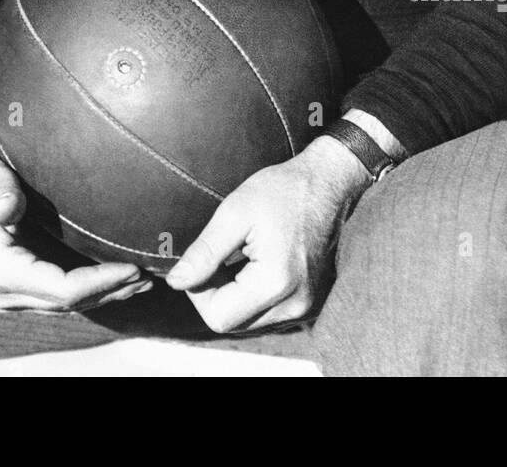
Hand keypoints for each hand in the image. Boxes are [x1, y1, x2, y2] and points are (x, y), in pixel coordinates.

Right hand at [0, 121, 153, 312]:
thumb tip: (7, 206)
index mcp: (0, 273)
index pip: (63, 290)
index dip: (102, 282)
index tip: (134, 267)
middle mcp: (3, 293)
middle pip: (69, 303)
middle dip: (111, 291)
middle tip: (150, 276)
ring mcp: (9, 294)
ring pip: (65, 304)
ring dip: (104, 294)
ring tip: (141, 281)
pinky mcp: (17, 285)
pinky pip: (58, 295)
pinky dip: (89, 289)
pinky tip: (114, 278)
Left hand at [164, 136, 369, 332]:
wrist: (329, 183)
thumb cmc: (283, 190)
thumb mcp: (235, 212)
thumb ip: (204, 252)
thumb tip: (176, 281)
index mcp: (276, 282)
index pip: (218, 316)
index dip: (199, 291)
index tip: (203, 261)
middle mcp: (295, 304)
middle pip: (233, 324)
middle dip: (216, 294)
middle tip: (221, 254)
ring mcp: (306, 307)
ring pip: (249, 322)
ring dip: (234, 296)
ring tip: (240, 256)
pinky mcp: (310, 303)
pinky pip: (267, 314)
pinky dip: (253, 296)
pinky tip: (256, 263)